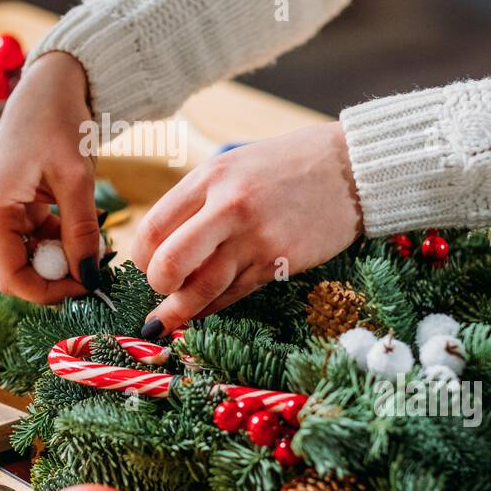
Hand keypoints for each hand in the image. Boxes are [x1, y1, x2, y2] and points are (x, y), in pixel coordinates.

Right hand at [0, 52, 101, 302]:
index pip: (10, 276)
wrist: (49, 85)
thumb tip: (90, 277)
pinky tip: (79, 232)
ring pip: (21, 255)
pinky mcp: (3, 203)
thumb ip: (81, 232)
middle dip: (53, 277)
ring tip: (92, 248)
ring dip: (56, 259)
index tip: (88, 288)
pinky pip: (26, 237)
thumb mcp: (77, 180)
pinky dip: (53, 242)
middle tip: (94, 272)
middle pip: (12, 270)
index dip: (48, 292)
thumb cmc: (59, 122)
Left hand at [130, 121, 360, 336]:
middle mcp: (229, 207)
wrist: (350, 168)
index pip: (154, 226)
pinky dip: (212, 307)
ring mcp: (256, 238)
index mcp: (210, 178)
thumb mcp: (234, 166)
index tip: (144, 265)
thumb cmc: (285, 166)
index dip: (140, 255)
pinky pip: (234, 294)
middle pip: (170, 262)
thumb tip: (161, 246)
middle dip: (156, 285)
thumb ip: (198, 200)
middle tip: (158, 290)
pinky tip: (202, 311)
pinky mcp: (280, 262)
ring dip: (177, 312)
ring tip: (162, 324)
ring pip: (202, 288)